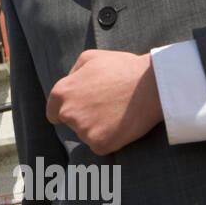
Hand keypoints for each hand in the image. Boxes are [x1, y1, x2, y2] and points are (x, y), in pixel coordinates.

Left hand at [45, 50, 162, 154]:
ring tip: (118, 112)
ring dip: (98, 129)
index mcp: (61, 92)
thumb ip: (72, 73)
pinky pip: (101, 146)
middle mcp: (68, 112)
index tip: (79, 112)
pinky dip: (111, 140)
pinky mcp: (100, 143)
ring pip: (87, 135)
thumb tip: (68, 87)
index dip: (65, 111)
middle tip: (106, 108)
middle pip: (71, 124)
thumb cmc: (123, 68)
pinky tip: (123, 125)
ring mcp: (83, 130)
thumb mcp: (90, 58)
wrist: (152, 85)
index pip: (53, 112)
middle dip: (84, 118)